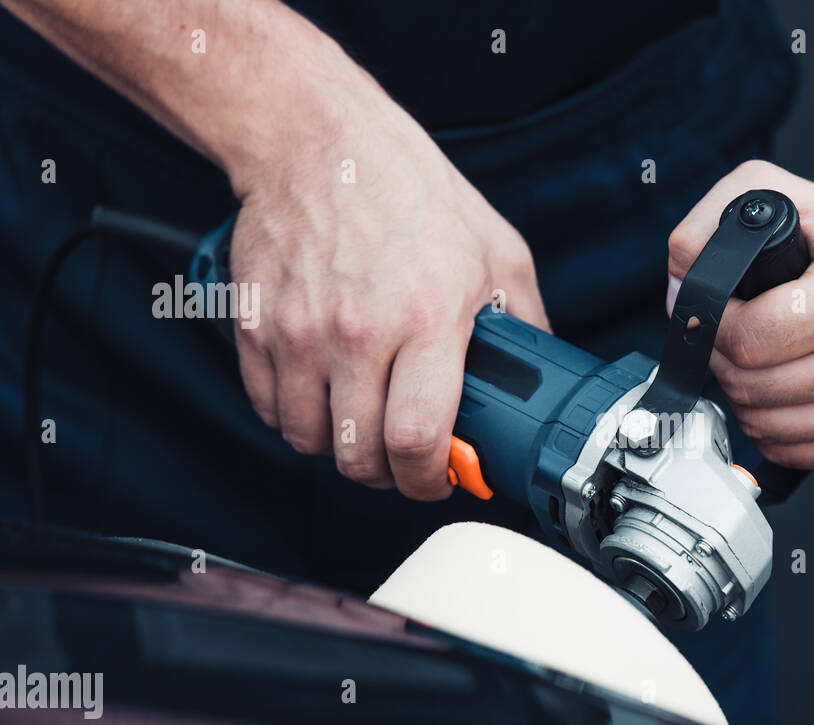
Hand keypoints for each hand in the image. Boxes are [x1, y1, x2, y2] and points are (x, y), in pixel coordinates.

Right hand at [229, 92, 547, 498]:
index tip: (437, 479)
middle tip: (400, 460)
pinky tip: (322, 396)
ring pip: (309, 440)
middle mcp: (359, 332)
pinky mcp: (257, 326)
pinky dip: (294, 417)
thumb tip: (543, 378)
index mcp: (427, 318)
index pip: (417, 439)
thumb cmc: (410, 192)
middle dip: (385, 475)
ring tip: (361, 423)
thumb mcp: (498, 252)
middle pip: (358, 455)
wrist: (318, 141)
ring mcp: (300, 331)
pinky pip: (267, 408)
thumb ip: (525, 323)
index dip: (427, 481)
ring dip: (338, 448)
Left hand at [667, 159, 813, 469]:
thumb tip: (678, 292)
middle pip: (753, 388)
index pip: (750, 340)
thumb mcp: (771, 194)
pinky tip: (788, 387)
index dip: (715, 324)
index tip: (723, 306)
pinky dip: (774, 427)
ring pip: (766, 429)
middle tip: (741, 331)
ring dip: (746, 396)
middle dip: (727, 360)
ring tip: (764, 356)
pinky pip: (794, 452)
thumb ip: (707, 229)